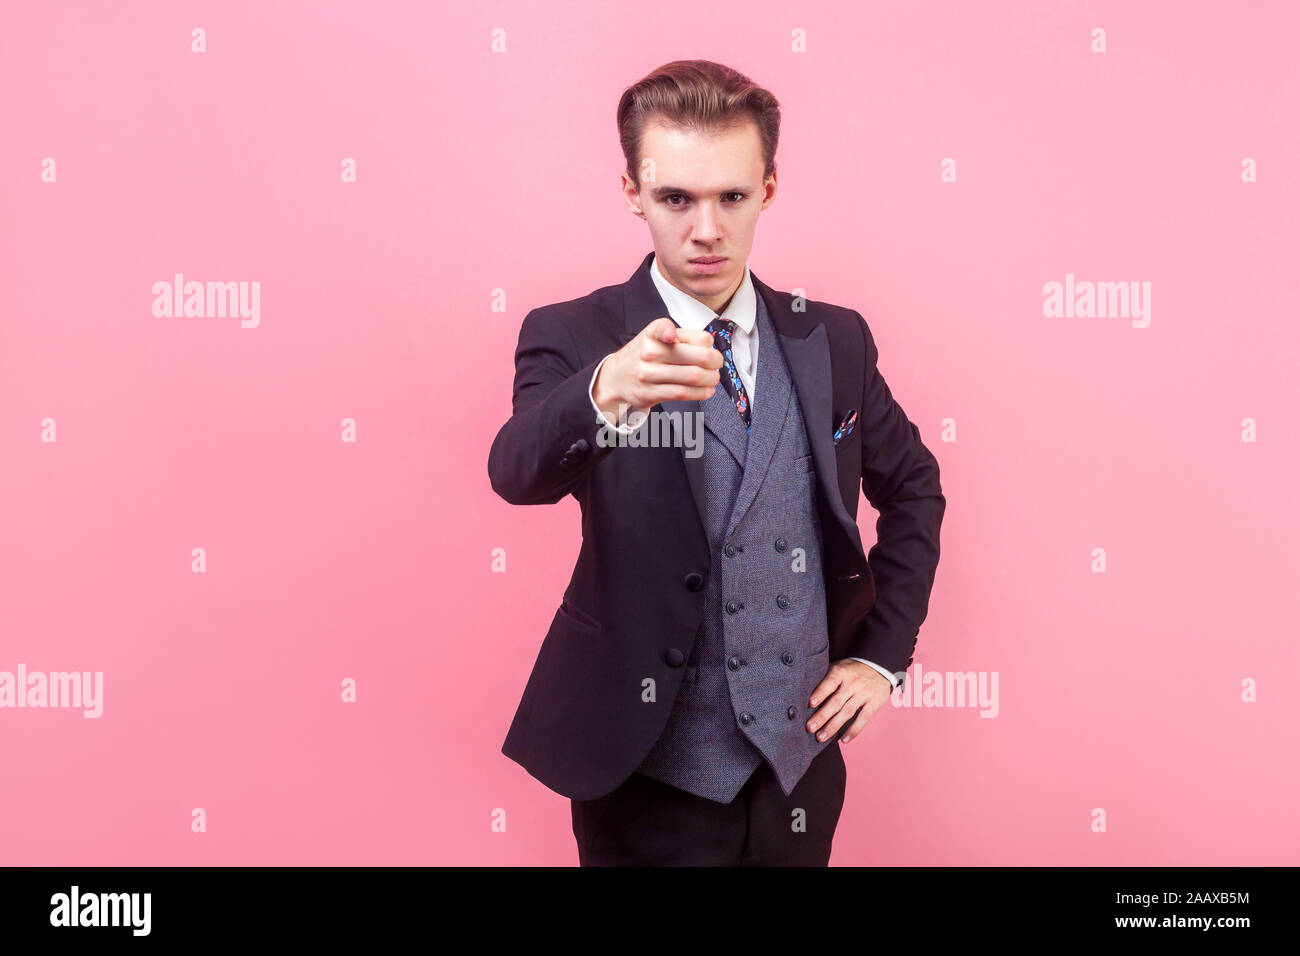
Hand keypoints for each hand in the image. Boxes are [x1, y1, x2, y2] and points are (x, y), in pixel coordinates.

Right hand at [592, 317, 721, 424]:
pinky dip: (701, 393)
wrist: (615, 377)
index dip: (700, 338)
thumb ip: (683, 337)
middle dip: (715, 361)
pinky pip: (683, 393)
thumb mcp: (657, 337)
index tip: (707, 344)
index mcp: (653, 333)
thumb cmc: (644, 355)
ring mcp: (648, 374)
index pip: (682, 329)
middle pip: (698, 356)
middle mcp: (649, 352)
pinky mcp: (649, 393)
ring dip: (711, 379)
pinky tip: (707, 390)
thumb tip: (709, 344)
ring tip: (713, 378)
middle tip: (717, 363)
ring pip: (693, 377)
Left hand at [807, 660, 893, 743]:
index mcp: (841, 672)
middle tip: (810, 728)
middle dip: (822, 716)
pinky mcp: (873, 703)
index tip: (810, 704)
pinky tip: (843, 740)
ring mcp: (864, 694)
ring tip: (821, 737)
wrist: (879, 667)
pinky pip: (863, 719)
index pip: (829, 683)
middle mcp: (853, 683)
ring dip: (833, 726)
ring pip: (847, 712)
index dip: (820, 693)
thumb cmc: (851, 670)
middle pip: (836, 701)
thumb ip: (825, 678)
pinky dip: (854, 730)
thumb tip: (803, 692)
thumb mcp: (838, 667)